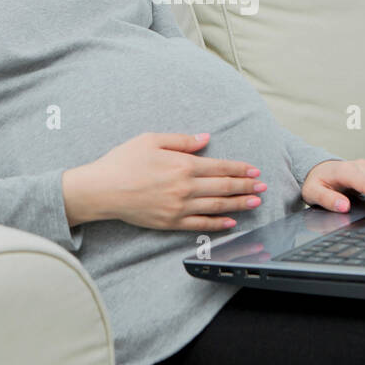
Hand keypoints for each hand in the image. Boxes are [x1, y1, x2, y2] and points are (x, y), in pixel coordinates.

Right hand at [66, 132, 265, 231]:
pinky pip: (200, 225)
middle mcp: (185, 187)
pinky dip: (218, 224)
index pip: (220, 167)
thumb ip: (182, 140)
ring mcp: (179, 208)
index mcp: (183, 165)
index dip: (240, 169)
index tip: (254, 170)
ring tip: (255, 202)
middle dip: (246, 186)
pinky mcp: (170, 223)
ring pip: (217, 207)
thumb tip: (206, 139)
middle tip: (263, 186)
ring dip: (239, 204)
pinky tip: (231, 222)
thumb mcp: (151, 139)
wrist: (101, 190)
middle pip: (223, 187)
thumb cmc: (123, 161)